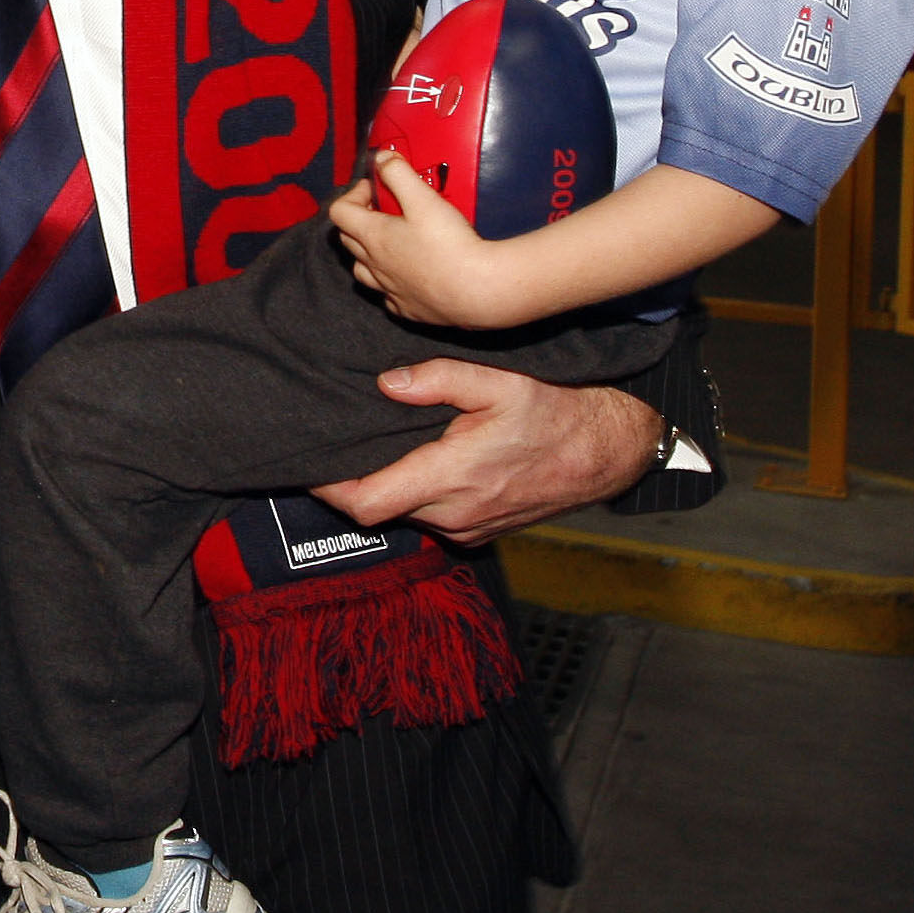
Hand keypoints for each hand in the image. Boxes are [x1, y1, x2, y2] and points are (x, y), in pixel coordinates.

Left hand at [310, 361, 660, 544]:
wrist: (604, 452)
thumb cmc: (555, 412)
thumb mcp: (500, 381)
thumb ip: (440, 380)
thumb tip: (388, 383)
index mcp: (452, 477)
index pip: (367, 503)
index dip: (328, 488)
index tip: (308, 462)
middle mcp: (455, 514)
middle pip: (378, 510)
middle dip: (352, 482)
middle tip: (333, 444)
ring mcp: (467, 529)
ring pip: (403, 515)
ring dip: (384, 488)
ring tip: (370, 449)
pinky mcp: (477, 532)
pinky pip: (428, 519)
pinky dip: (412, 496)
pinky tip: (411, 464)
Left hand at [327, 151, 524, 328]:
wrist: (478, 291)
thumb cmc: (450, 244)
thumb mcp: (424, 199)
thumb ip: (399, 174)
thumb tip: (381, 158)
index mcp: (374, 237)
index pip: (340, 212)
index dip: (353, 194)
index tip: (375, 189)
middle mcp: (374, 266)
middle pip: (348, 239)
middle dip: (360, 219)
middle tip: (385, 210)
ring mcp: (389, 290)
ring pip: (362, 270)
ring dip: (368, 253)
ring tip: (391, 243)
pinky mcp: (408, 309)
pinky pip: (387, 296)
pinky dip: (390, 283)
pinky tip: (407, 276)